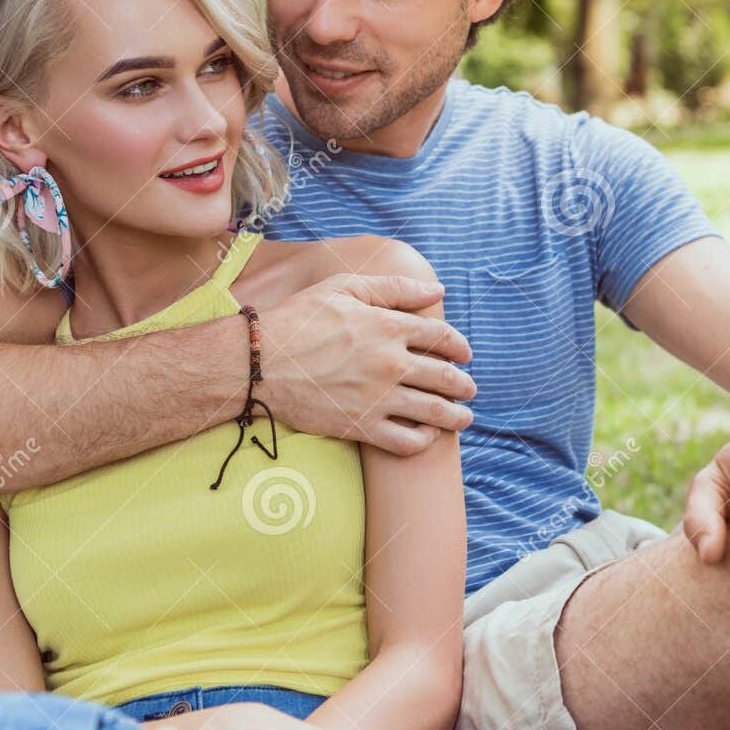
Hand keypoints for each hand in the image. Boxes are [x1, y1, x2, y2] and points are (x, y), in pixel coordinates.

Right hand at [259, 274, 475, 456]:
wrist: (260, 362)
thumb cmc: (299, 320)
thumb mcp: (345, 288)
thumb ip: (395, 287)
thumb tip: (438, 291)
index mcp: (390, 326)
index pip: (444, 338)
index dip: (460, 347)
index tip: (464, 355)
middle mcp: (392, 364)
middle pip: (447, 378)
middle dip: (464, 385)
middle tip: (468, 389)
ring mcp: (380, 398)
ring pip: (435, 412)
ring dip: (456, 416)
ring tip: (462, 418)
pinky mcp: (363, 426)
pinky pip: (406, 442)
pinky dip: (423, 441)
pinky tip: (426, 435)